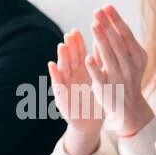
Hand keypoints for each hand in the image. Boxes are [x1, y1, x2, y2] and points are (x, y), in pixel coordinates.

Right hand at [47, 28, 103, 154]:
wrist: (90, 123)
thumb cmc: (94, 99)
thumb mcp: (98, 79)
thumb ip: (97, 63)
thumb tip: (103, 43)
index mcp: (80, 71)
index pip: (78, 54)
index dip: (77, 43)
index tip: (76, 31)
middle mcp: (71, 76)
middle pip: (70, 58)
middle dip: (69, 46)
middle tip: (69, 34)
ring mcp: (65, 86)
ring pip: (63, 69)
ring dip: (62, 57)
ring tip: (62, 46)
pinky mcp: (62, 97)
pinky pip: (58, 85)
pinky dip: (55, 75)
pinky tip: (52, 65)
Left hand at [85, 5, 152, 135]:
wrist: (129, 107)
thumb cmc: (127, 78)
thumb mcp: (130, 59)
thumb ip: (121, 41)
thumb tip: (117, 18)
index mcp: (138, 56)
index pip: (126, 34)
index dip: (115, 20)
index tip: (106, 6)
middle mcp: (130, 66)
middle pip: (117, 42)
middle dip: (106, 25)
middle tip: (97, 10)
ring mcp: (119, 77)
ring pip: (108, 55)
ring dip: (100, 39)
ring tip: (93, 24)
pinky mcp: (106, 88)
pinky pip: (100, 76)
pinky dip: (94, 67)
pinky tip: (87, 57)